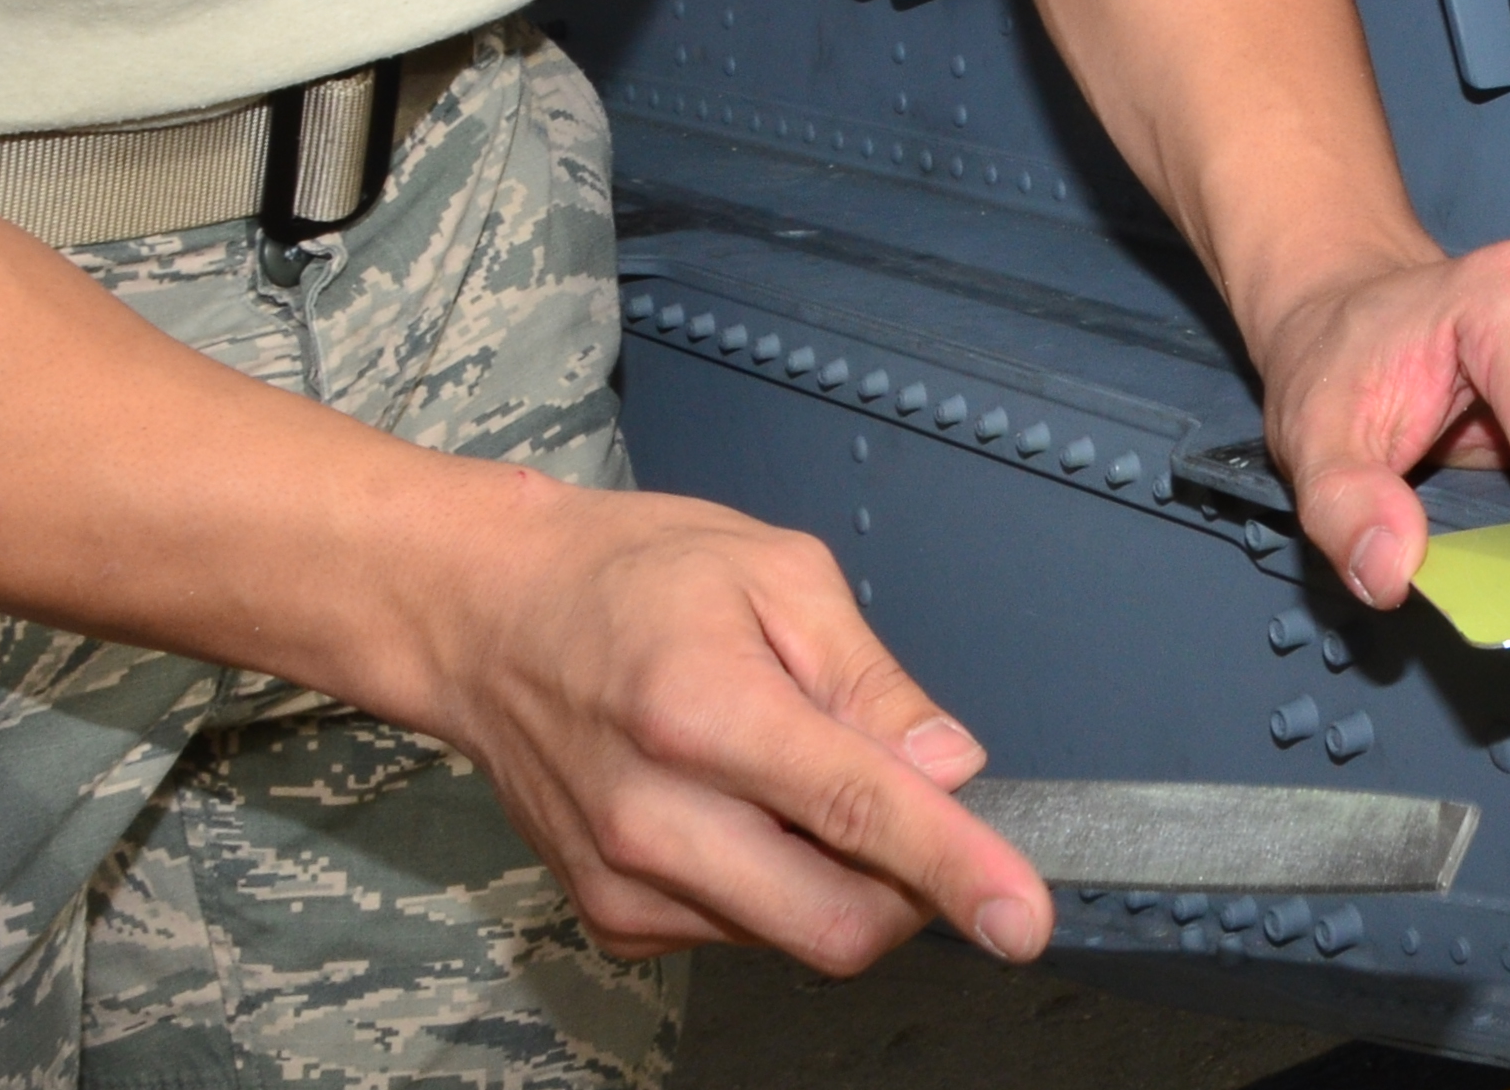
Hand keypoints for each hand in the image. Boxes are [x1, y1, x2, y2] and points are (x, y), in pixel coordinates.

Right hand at [408, 471, 1053, 973]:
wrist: (486, 616)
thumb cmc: (630, 576)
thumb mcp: (777, 573)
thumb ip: (871, 681)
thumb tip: (950, 766)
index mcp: (702, 710)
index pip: (859, 816)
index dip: (956, 871)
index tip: (1022, 919)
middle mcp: (653, 818)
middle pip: (836, 922)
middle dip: (912, 884)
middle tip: (910, 798)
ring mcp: (623, 883)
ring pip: (797, 935)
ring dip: (840, 875)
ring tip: (787, 765)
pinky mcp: (612, 920)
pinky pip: (745, 932)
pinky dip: (779, 882)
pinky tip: (740, 802)